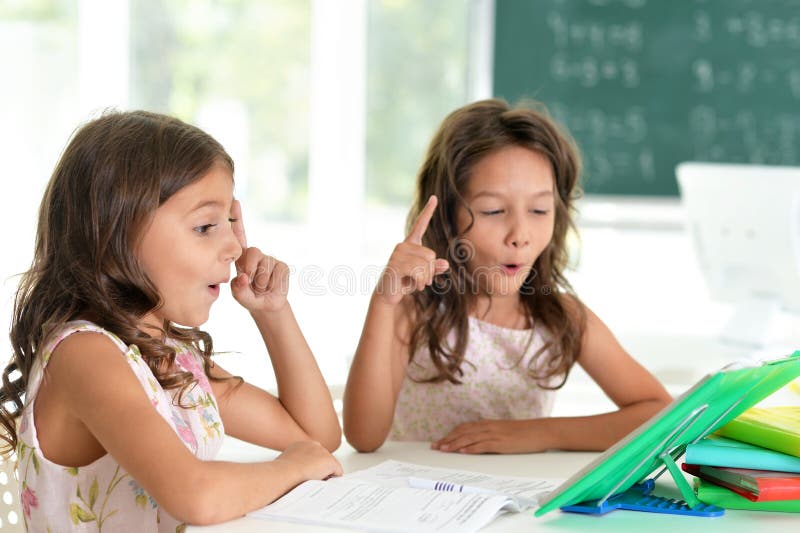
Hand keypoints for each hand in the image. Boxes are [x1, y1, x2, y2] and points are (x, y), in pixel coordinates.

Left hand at [230, 200, 289, 312]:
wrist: (268, 307)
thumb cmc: (250, 297)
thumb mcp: (239, 295)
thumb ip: (238, 289)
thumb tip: (243, 277)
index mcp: (242, 258)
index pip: (239, 235)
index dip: (237, 219)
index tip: (235, 201)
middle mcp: (256, 255)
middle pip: (253, 253)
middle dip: (251, 270)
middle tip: (252, 284)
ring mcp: (270, 259)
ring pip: (264, 268)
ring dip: (261, 283)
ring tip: (261, 288)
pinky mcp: (282, 266)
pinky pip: (277, 274)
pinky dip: (273, 285)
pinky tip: (272, 287)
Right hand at [275, 441, 342, 480]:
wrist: (283, 474)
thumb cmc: (279, 475)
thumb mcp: (283, 467)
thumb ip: (292, 467)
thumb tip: (294, 476)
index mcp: (300, 445)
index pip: (313, 457)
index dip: (311, 468)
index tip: (306, 477)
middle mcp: (313, 445)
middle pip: (323, 461)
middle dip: (320, 471)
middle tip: (310, 482)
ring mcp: (323, 452)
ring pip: (330, 468)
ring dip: (324, 476)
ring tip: (312, 483)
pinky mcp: (330, 461)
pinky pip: (337, 474)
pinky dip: (332, 481)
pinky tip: (320, 483)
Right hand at [376, 195, 448, 305]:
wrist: (389, 294)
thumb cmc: (406, 281)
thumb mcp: (423, 274)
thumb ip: (434, 268)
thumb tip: (445, 264)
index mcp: (411, 244)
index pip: (420, 224)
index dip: (428, 211)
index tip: (434, 197)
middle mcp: (403, 245)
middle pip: (431, 255)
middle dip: (430, 271)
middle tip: (422, 280)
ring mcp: (397, 254)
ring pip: (425, 264)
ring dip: (425, 278)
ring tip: (416, 283)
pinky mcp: (395, 265)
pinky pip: (418, 271)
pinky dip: (420, 282)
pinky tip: (413, 286)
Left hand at [431, 419, 545, 453]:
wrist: (541, 431)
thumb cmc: (524, 433)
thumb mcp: (505, 431)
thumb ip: (492, 434)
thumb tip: (479, 442)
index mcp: (489, 424)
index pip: (465, 428)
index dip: (451, 434)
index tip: (440, 440)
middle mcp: (489, 427)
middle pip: (463, 432)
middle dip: (448, 439)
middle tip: (435, 447)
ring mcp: (495, 434)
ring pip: (469, 438)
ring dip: (455, 444)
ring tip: (443, 449)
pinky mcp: (501, 443)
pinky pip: (482, 445)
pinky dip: (470, 448)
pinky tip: (462, 452)